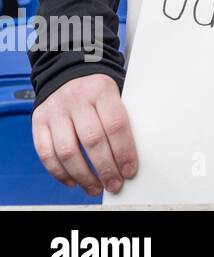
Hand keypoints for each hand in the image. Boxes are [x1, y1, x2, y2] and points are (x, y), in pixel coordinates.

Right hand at [31, 74, 137, 195]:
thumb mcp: (116, 90)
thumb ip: (121, 116)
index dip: (124, 152)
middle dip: (106, 168)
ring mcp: (55, 111)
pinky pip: (46, 153)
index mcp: (102, 90)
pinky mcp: (38, 121)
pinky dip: (59, 172)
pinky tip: (73, 181)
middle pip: (92, 141)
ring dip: (83, 175)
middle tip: (114, 185)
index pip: (116, 125)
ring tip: (95, 188)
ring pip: (67, 151)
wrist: (67, 68)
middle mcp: (77, 99)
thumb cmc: (98, 88)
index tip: (130, 170)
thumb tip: (132, 154)